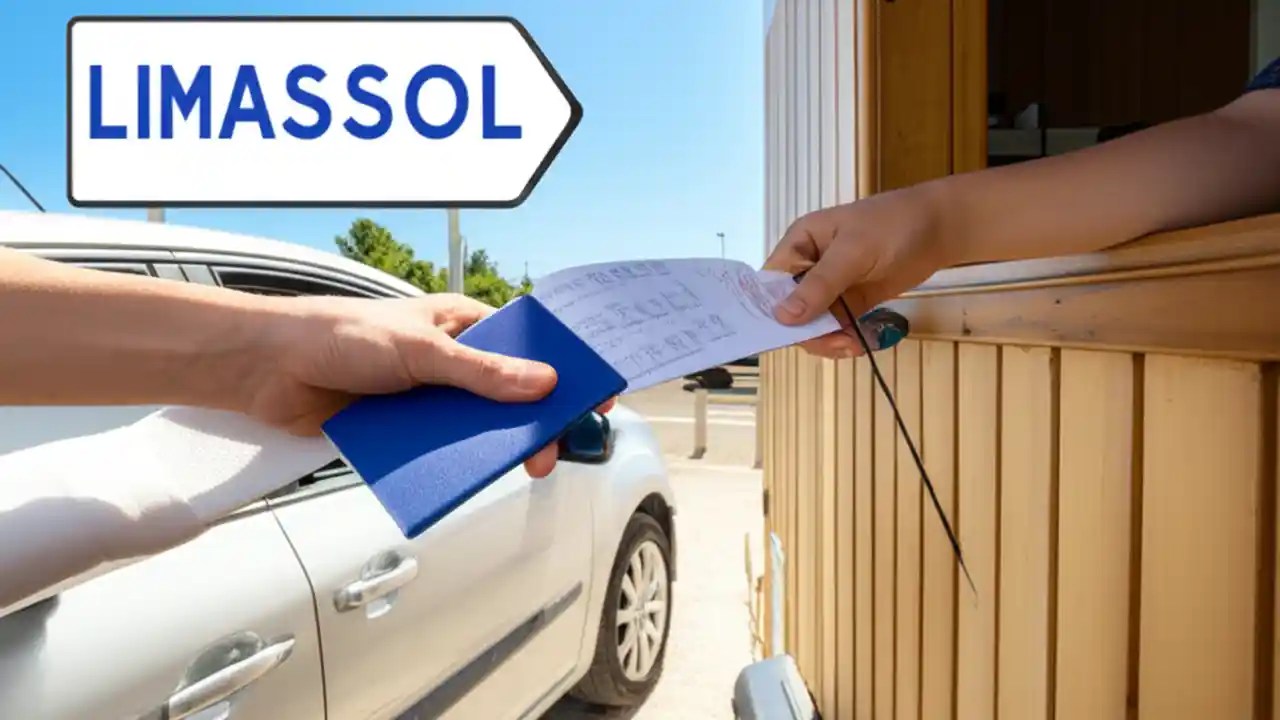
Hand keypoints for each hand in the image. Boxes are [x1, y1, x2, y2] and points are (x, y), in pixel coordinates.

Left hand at [242, 293, 614, 477]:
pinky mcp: (401, 428)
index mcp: (461, 324)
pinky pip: (439, 450)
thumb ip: (482, 374)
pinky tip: (459, 474)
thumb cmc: (338, 334)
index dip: (560, 372)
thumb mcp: (422, 351)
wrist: (268, 367)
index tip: (591, 399)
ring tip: (506, 466)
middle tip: (546, 450)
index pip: (526, 347)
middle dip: (529, 423)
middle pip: (506, 396)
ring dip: (488, 446)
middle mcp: (448, 360)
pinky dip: (450, 462)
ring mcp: (426, 396)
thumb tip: (541, 384)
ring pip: (474, 428)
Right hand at [763, 185, 952, 358]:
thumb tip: (782, 317)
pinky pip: (835, 327)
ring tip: (852, 345)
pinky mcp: (852, 301)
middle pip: (790, 310)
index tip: (783, 336)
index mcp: (800, 244)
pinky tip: (857, 343)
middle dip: (807, 331)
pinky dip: (842, 339)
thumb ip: (820, 285)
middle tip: (836, 342)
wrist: (941, 228)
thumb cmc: (893, 226)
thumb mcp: (853, 253)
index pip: (771, 282)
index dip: (770, 310)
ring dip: (826, 340)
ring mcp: (832, 286)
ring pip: (812, 323)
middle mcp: (810, 266)